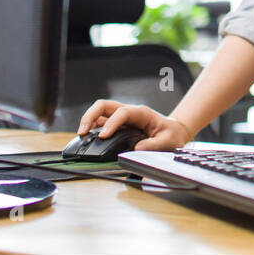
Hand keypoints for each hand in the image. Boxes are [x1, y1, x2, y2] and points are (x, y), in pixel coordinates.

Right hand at [77, 99, 191, 151]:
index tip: (104, 136)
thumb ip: (155, 145)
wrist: (173, 132)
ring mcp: (121, 118)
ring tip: (80, 136)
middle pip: (104, 106)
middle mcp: (128, 112)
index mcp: (141, 113)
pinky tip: (86, 139)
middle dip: (90, 115)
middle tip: (82, 131)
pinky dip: (92, 129)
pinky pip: (101, 123)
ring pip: (99, 113)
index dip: (111, 123)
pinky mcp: (117, 125)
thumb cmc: (171, 134)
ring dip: (88, 122)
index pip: (122, 112)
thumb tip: (138, 149)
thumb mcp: (168, 141)